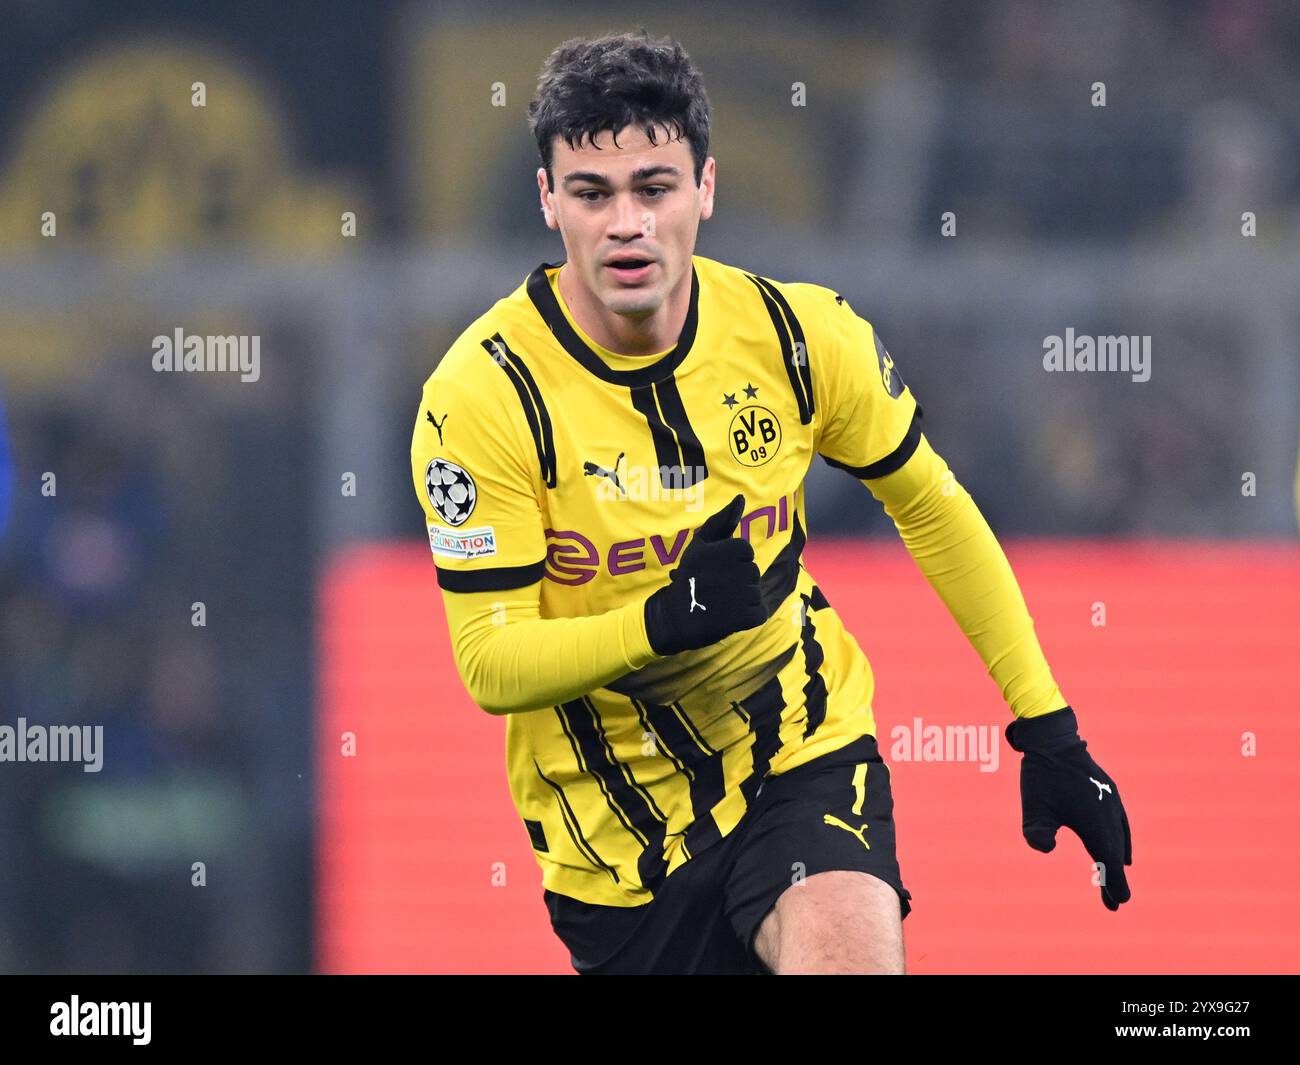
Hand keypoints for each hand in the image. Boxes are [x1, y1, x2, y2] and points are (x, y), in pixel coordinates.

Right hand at [643, 493, 766, 655]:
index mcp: (717, 551)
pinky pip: (760, 613)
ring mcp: (735, 597)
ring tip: (721, 603)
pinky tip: (730, 617)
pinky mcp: (741, 619)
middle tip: (716, 588)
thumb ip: (721, 521)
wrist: (674, 619)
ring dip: (743, 599)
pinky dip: (749, 617)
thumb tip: (741, 498)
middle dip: (740, 580)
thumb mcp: (700, 545)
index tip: (716, 570)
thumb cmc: (690, 578)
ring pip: (757, 591)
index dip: (734, 560)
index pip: (745, 550)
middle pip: (753, 571)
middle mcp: (726, 572)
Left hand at [1005, 707, 1132, 910]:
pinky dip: (1123, 841)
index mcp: (1095, 823)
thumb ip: (1036, 832)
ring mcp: (1112, 802)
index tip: (1117, 903)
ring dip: (1119, 860)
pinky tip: (1123, 851)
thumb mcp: (1033, 807)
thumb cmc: (1041, 776)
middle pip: (1116, 853)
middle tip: (1115, 902)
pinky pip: (1122, 824)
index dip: (1113, 884)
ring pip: (1120, 838)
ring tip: (1117, 882)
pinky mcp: (1110, 793)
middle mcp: (1109, 815)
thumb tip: (1045, 848)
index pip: (1108, 861)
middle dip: (1115, 878)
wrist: (1054, 741)